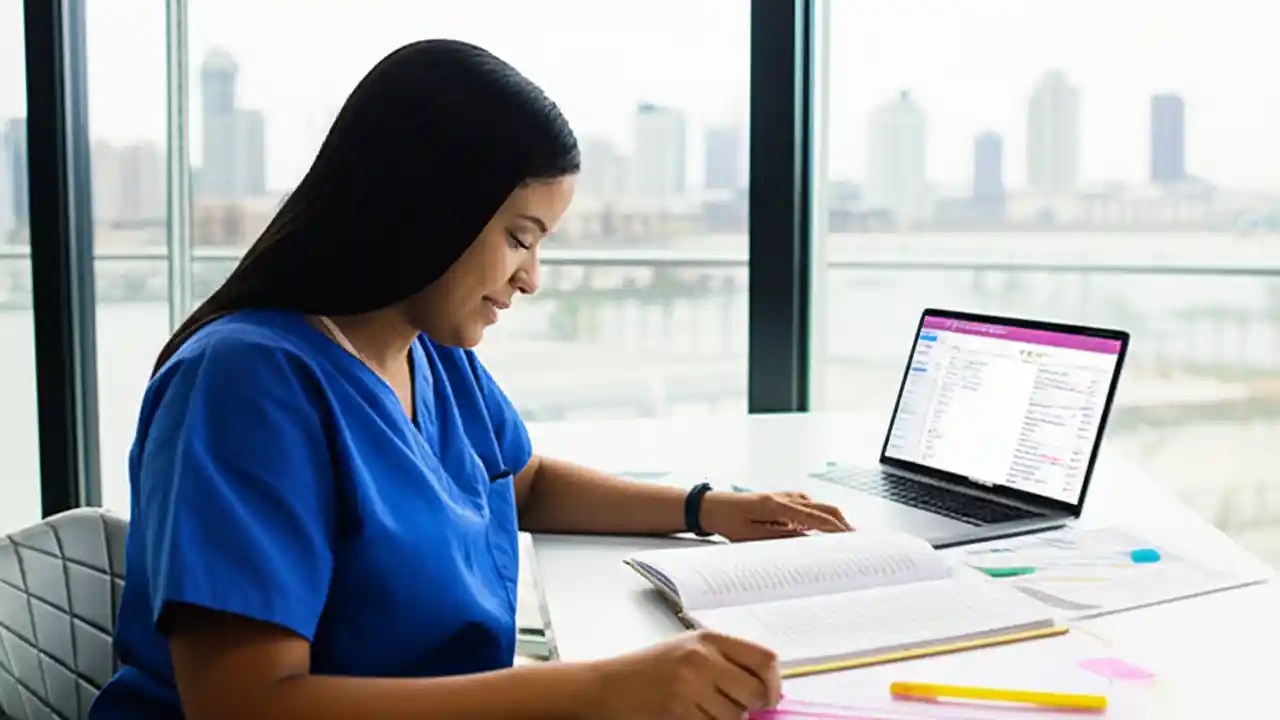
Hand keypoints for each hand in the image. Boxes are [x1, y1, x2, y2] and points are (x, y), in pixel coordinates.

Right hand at [582, 630, 781, 719]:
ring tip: (697, 710)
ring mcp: (690, 685)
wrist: (604, 687)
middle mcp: (702, 658)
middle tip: (729, 707)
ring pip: (735, 717)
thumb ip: (724, 663)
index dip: (773, 684)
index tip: (769, 698)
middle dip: (748, 708)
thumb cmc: (646, 671)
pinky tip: (686, 716)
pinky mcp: (677, 710)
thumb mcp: (687, 653)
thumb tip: (767, 689)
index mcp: (708, 640)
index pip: (765, 660)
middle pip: (755, 693)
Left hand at [701, 490, 852, 541]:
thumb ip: (781, 538)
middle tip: (856, 537)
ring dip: (831, 518)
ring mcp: (783, 496)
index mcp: (777, 505)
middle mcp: (784, 497)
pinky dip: (819, 515)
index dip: (834, 528)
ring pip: (817, 505)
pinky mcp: (781, 499)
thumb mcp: (752, 536)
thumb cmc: (727, 521)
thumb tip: (807, 541)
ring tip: (844, 536)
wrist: (712, 507)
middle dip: (841, 521)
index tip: (849, 536)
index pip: (814, 516)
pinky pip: (807, 505)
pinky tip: (822, 527)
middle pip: (822, 506)